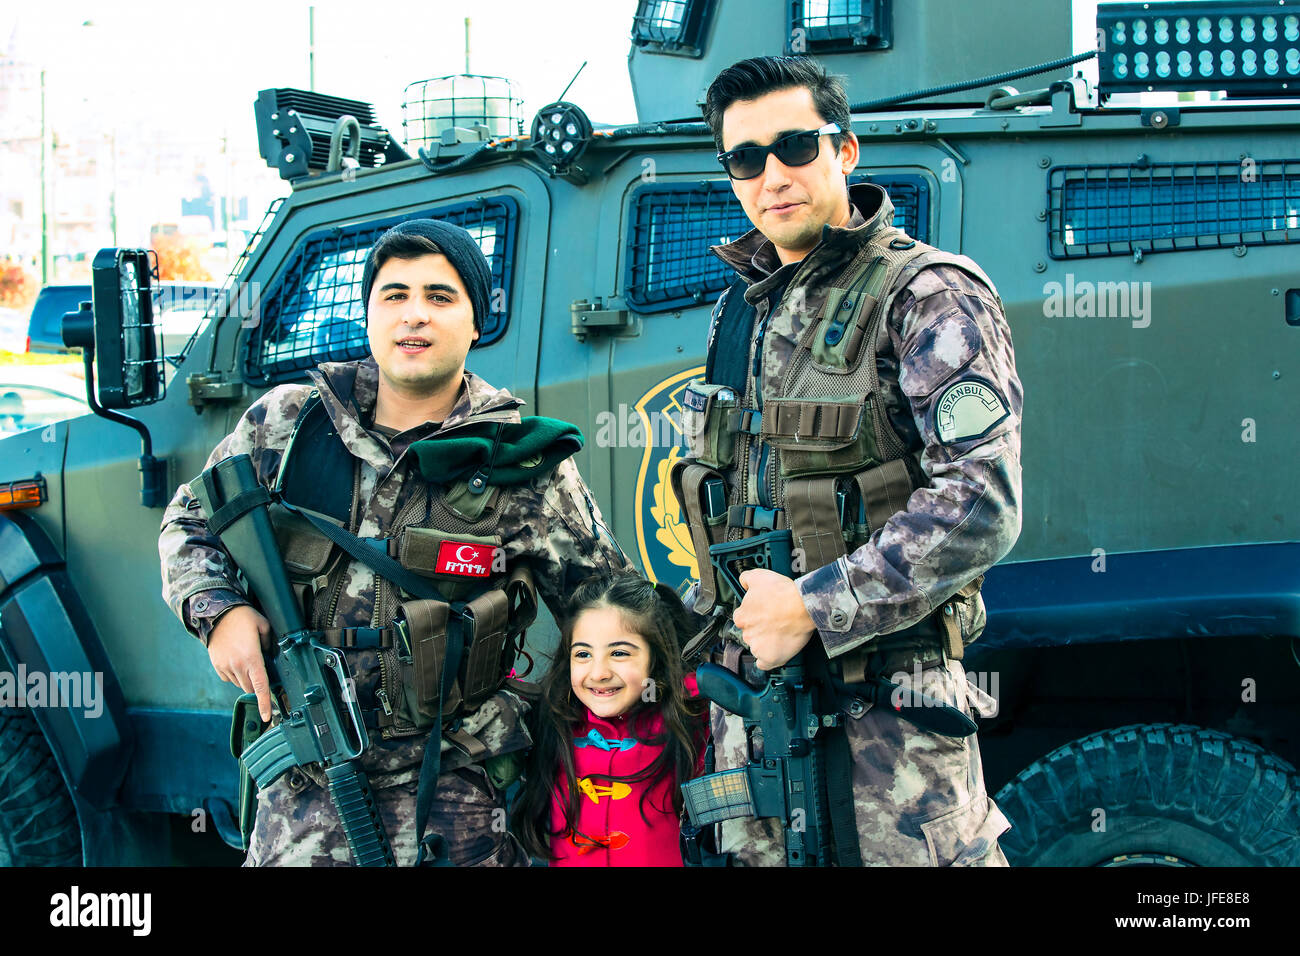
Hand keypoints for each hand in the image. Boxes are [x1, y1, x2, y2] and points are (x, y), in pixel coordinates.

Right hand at [208, 606, 273, 720]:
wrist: (216, 614)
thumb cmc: (242, 617)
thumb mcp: (263, 625)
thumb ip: (269, 643)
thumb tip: (270, 654)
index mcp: (252, 658)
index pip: (261, 686)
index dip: (265, 703)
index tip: (267, 716)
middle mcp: (238, 666)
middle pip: (251, 688)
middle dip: (258, 685)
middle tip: (261, 672)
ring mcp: (226, 667)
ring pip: (240, 684)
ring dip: (246, 679)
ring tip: (247, 659)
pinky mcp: (217, 666)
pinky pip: (228, 678)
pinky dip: (235, 674)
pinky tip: (236, 660)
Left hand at [732, 569, 815, 670]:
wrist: (803, 606)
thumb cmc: (783, 593)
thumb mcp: (759, 577)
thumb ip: (745, 579)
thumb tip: (743, 582)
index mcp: (742, 616)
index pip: (741, 619)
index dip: (753, 616)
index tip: (761, 615)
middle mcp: (747, 633)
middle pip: (750, 633)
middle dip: (760, 629)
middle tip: (774, 623)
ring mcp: (758, 647)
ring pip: (757, 647)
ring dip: (765, 643)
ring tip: (779, 634)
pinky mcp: (770, 658)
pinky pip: (764, 664)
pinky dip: (768, 660)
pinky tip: (774, 652)